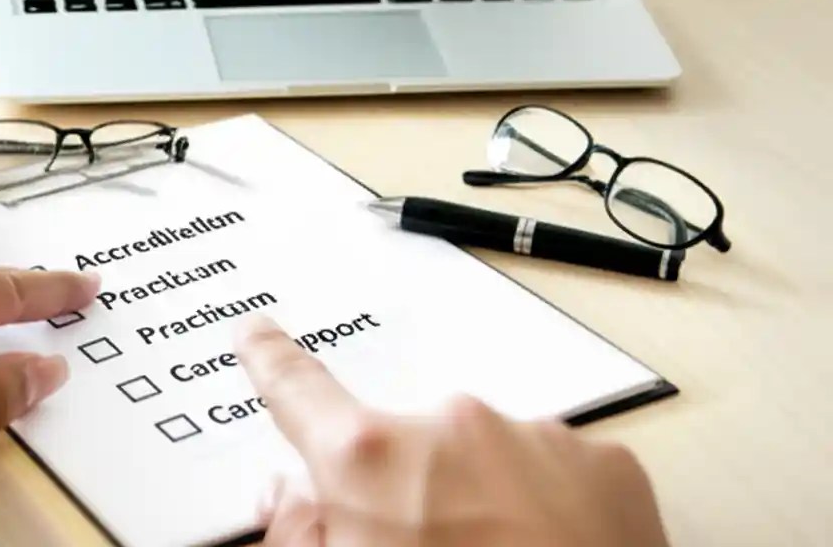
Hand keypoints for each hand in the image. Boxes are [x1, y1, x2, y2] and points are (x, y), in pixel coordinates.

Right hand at [235, 316, 670, 546]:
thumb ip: (299, 534)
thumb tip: (290, 496)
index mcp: (370, 461)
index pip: (297, 389)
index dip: (270, 359)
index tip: (258, 335)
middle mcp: (450, 427)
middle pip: (404, 447)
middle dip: (409, 490)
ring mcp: (533, 438)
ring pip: (484, 459)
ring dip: (482, 500)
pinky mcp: (603, 462)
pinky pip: (553, 472)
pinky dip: (546, 509)